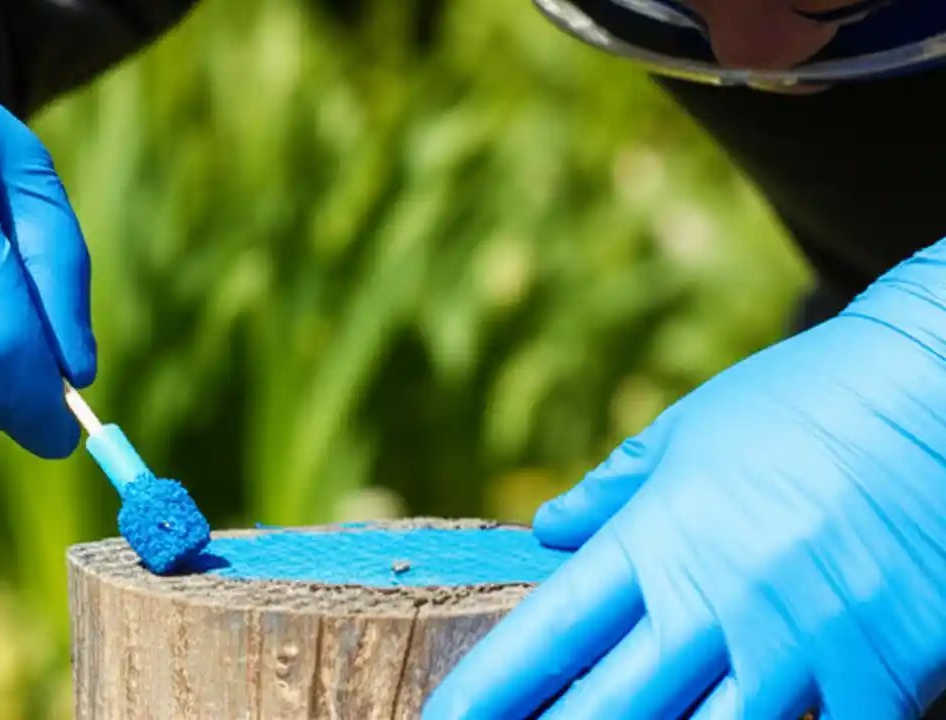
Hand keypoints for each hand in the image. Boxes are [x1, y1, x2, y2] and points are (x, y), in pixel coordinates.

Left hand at [424, 246, 945, 717]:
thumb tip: (547, 527)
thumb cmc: (806, 400)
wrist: (938, 386)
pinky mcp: (881, 675)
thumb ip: (615, 490)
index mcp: (659, 540)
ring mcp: (800, 647)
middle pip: (607, 712)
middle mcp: (717, 602)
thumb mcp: (691, 430)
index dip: (488, 692)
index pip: (549, 635)